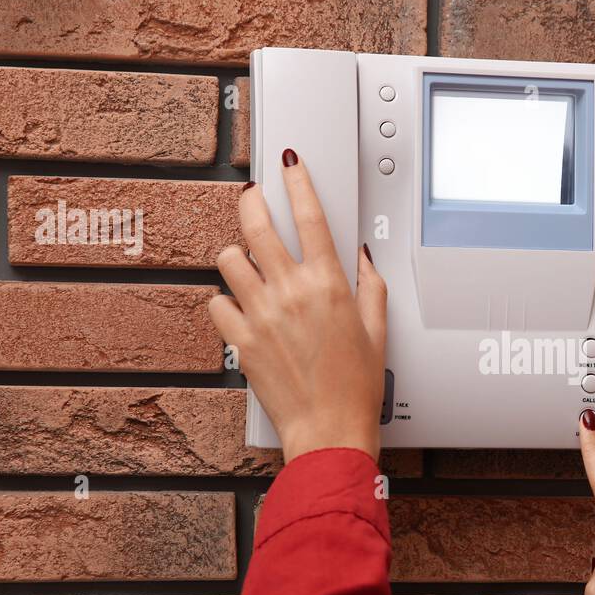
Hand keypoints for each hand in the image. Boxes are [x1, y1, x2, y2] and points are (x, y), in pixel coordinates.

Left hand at [209, 152, 386, 463]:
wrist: (330, 430)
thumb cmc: (357, 388)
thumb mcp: (377, 331)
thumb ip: (370, 287)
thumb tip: (361, 258)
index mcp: (329, 284)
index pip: (310, 215)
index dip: (298, 181)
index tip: (290, 164)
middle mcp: (291, 292)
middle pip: (256, 225)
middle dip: (251, 201)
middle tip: (252, 196)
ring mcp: (261, 315)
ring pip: (229, 259)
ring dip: (237, 255)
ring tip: (246, 263)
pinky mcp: (241, 340)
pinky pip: (216, 304)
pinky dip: (224, 301)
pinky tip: (239, 307)